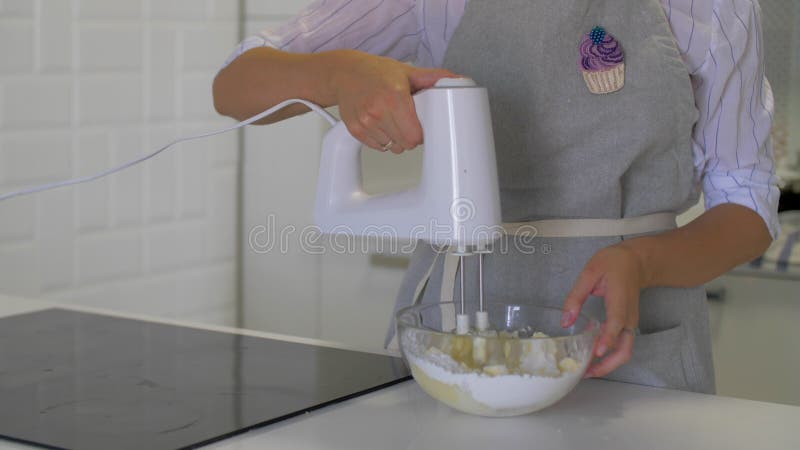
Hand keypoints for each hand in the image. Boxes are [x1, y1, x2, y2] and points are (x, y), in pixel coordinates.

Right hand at [328, 50, 458, 152]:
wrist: (344, 73)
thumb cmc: (376, 72)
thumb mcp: (407, 71)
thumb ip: (434, 78)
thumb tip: (460, 79)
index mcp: (395, 96)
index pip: (415, 136)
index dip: (421, 134)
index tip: (420, 127)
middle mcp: (378, 110)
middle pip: (404, 145)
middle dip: (409, 137)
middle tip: (406, 122)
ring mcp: (365, 121)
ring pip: (391, 148)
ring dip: (395, 139)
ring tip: (391, 121)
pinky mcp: (355, 129)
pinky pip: (377, 147)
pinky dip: (382, 140)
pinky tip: (380, 124)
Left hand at [560, 244, 646, 377]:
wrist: (637, 261)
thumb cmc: (613, 263)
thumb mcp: (590, 272)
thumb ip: (577, 296)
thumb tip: (565, 321)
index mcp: (620, 300)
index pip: (616, 323)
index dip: (608, 339)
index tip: (597, 352)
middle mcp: (628, 316)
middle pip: (626, 348)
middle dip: (608, 365)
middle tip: (585, 373)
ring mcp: (629, 322)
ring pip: (625, 351)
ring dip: (608, 364)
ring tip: (586, 371)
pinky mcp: (626, 325)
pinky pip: (621, 345)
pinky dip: (609, 355)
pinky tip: (591, 356)